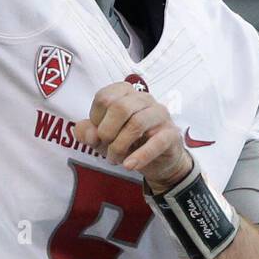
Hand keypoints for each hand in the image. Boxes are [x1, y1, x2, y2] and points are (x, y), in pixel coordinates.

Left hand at [73, 82, 193, 193]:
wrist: (157, 161)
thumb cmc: (128, 142)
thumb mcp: (102, 138)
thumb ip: (88, 132)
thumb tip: (87, 133)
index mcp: (125, 93)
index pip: (104, 97)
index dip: (95, 119)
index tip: (97, 133)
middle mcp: (144, 98)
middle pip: (120, 107)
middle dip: (107, 132)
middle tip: (105, 148)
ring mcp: (160, 114)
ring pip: (136, 123)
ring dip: (120, 146)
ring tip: (115, 159)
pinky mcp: (171, 133)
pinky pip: (157, 141)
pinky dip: (140, 156)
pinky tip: (129, 165)